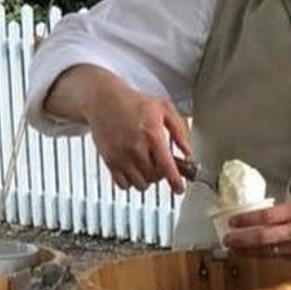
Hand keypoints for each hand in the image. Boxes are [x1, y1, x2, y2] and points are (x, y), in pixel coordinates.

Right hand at [46, 64, 189, 192]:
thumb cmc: (133, 102)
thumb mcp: (163, 108)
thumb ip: (179, 130)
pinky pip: (123, 185)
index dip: (175, 181)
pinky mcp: (109, 161)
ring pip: (140, 184)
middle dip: (161, 175)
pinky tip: (134, 171)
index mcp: (151, 134)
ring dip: (147, 180)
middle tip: (161, 166)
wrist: (103, 100)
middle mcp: (135, 147)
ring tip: (147, 167)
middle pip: (154, 177)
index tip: (179, 188)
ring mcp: (121, 156)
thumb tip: (187, 151)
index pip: (166, 166)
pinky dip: (131, 182)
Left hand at [220, 200, 290, 263]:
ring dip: (250, 251)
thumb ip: (289, 213)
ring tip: (236, 250)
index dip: (246, 220)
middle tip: (227, 240)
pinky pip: (282, 258)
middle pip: (262, 236)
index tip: (233, 221)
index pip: (265, 216)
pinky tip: (258, 257)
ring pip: (268, 251)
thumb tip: (269, 219)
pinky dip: (268, 257)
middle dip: (241, 239)